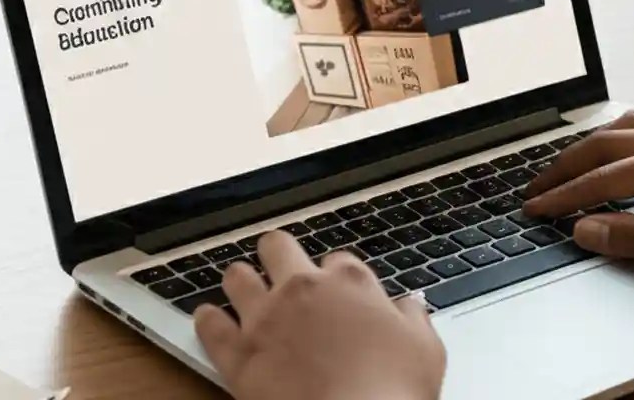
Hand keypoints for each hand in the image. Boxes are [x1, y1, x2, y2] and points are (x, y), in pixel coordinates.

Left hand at [194, 231, 444, 399]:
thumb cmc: (392, 392)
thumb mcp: (425, 350)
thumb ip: (413, 319)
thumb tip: (409, 306)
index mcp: (349, 283)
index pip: (338, 260)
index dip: (336, 276)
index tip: (338, 291)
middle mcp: (303, 290)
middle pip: (278, 247)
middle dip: (278, 255)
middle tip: (280, 268)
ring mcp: (265, 319)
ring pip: (237, 276)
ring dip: (240, 280)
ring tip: (242, 287)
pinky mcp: (238, 354)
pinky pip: (209, 325)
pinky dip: (207, 320)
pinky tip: (208, 318)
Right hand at [523, 110, 633, 284]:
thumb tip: (585, 229)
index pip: (608, 177)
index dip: (567, 196)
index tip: (534, 210)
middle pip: (610, 142)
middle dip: (567, 166)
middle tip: (534, 189)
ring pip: (629, 127)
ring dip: (592, 146)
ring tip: (565, 167)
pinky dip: (621, 139)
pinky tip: (617, 153)